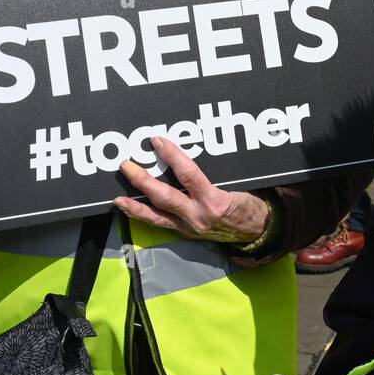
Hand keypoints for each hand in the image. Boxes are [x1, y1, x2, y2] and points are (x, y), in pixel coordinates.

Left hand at [115, 136, 269, 242]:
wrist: (256, 232)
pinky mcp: (184, 233)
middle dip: (143, 180)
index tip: (157, 141)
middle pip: (164, 196)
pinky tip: (130, 210)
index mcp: (214, 200)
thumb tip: (187, 155)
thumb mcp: (236, 185)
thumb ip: (212, 174)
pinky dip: (143, 216)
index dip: (172, 156)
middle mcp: (198, 215)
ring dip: (135, 206)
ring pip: (156, 216)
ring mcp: (189, 227)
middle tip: (126, 165)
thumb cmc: (248, 205)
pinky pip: (160, 224)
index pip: (188, 174)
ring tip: (117, 198)